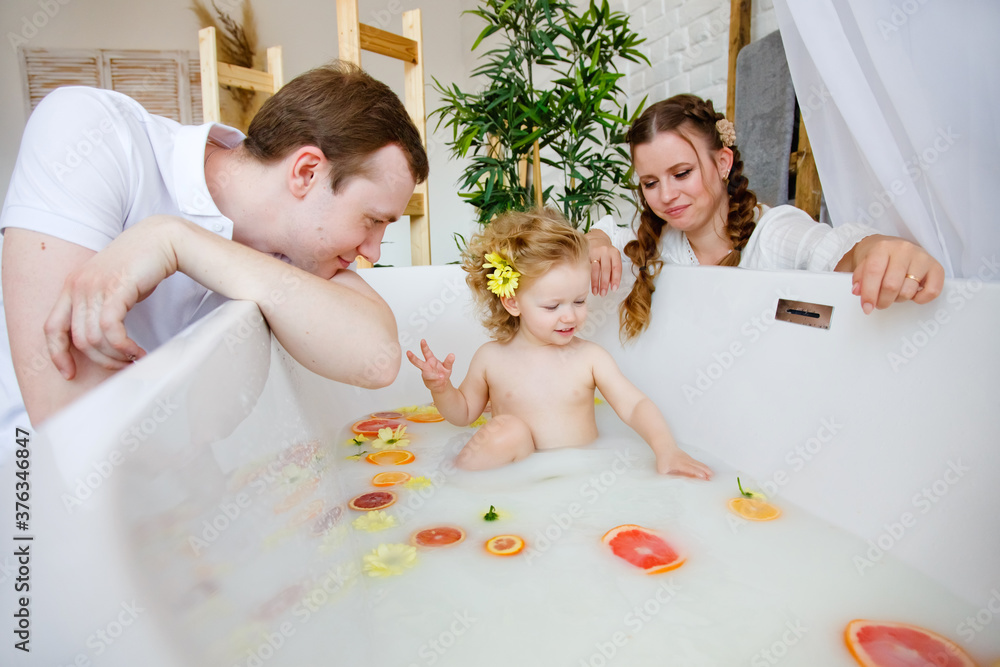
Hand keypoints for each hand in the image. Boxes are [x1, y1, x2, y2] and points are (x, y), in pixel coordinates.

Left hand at [44, 218, 177, 378]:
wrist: (162, 239)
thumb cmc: (142, 263)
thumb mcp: (111, 286)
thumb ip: (99, 306)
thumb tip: (101, 336)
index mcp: (72, 285)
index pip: (52, 327)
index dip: (57, 354)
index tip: (70, 372)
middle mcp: (78, 285)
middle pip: (78, 340)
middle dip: (102, 360)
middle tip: (122, 365)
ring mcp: (94, 286)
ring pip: (94, 338)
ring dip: (116, 356)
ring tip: (134, 358)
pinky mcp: (115, 289)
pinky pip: (110, 330)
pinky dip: (124, 346)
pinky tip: (137, 350)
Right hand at [405, 339, 455, 391]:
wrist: (441, 385)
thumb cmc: (443, 373)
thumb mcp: (448, 367)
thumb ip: (449, 361)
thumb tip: (452, 355)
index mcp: (431, 360)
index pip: (427, 352)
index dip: (424, 346)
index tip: (422, 340)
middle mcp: (426, 366)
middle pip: (418, 362)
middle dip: (413, 357)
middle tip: (408, 353)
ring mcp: (425, 373)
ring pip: (426, 374)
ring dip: (434, 376)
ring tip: (441, 377)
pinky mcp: (426, 381)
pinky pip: (431, 381)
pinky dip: (437, 381)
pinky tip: (440, 381)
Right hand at [586, 229, 621, 295]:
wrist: (595, 238)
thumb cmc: (605, 253)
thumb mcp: (612, 257)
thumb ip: (613, 269)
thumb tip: (611, 285)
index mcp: (614, 253)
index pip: (616, 267)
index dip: (616, 279)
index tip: (614, 289)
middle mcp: (605, 251)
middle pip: (606, 269)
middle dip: (604, 283)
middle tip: (603, 294)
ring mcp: (594, 252)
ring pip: (595, 269)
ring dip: (595, 283)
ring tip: (596, 293)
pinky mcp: (585, 254)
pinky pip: (587, 267)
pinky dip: (588, 277)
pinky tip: (587, 285)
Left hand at [655, 448, 712, 479]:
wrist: (665, 448)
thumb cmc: (664, 459)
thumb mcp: (663, 470)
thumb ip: (669, 478)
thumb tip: (674, 485)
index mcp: (679, 464)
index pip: (690, 468)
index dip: (696, 472)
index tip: (703, 477)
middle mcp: (686, 461)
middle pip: (698, 467)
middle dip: (705, 473)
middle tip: (711, 480)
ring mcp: (690, 460)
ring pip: (700, 465)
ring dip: (707, 471)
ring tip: (713, 478)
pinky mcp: (691, 460)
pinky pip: (700, 464)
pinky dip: (705, 469)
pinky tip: (709, 473)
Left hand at [844, 235, 944, 312]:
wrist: (891, 246)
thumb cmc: (878, 257)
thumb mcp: (863, 264)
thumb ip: (858, 278)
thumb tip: (858, 291)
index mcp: (883, 247)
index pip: (874, 272)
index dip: (869, 293)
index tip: (867, 307)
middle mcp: (904, 249)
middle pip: (891, 285)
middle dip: (882, 300)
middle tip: (879, 303)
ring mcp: (922, 257)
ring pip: (908, 291)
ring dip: (899, 299)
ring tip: (894, 293)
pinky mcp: (936, 267)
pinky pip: (932, 291)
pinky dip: (921, 299)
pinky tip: (912, 294)